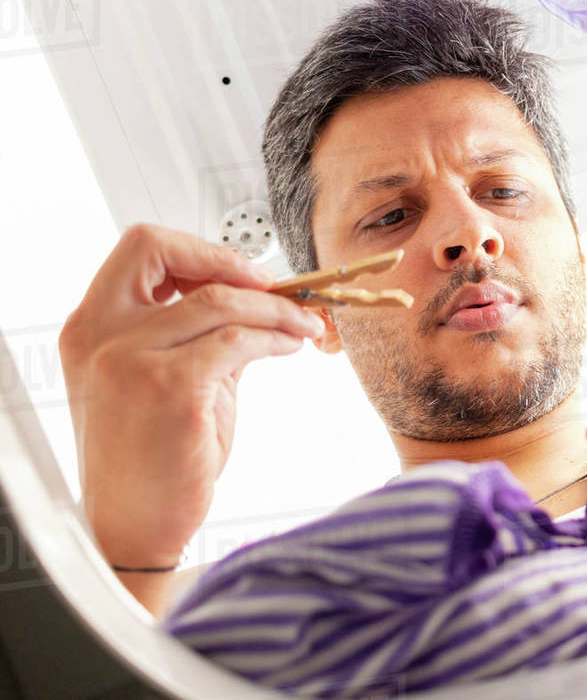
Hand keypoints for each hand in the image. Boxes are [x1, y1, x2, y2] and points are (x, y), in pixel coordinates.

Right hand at [58, 224, 324, 570]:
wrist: (134, 528)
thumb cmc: (152, 461)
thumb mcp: (168, 382)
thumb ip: (200, 335)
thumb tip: (257, 300)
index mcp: (91, 328)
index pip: (139, 249)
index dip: (199, 251)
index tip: (243, 275)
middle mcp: (101, 337)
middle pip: (162, 250)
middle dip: (231, 260)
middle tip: (276, 288)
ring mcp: (131, 360)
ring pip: (219, 298)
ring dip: (275, 308)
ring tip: (304, 325)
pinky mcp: (171, 388)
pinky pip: (239, 340)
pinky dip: (276, 337)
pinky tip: (291, 347)